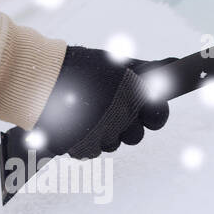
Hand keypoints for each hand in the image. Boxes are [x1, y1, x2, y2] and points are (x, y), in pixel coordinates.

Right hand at [31, 46, 169, 159]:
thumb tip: (174, 63)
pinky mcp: (82, 150)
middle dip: (127, 123)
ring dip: (105, 131)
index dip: (153, 112)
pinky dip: (87, 138)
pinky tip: (77, 121)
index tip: (145, 106)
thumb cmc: (80, 67)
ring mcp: (101, 138)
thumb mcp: (116, 63)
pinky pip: (93, 150)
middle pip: (136, 135)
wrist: (38, 80)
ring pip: (113, 143)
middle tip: (108, 105)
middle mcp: (121, 122)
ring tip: (87, 110)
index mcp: (134, 99)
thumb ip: (146, 69)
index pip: (158, 117)